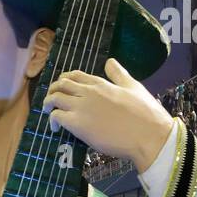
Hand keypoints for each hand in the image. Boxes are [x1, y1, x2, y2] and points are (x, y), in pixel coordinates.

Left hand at [43, 59, 173, 171]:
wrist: (148, 135)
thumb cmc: (145, 114)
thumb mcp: (134, 87)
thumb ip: (119, 75)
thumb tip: (110, 61)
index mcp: (102, 83)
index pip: (75, 75)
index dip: (65, 80)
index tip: (62, 88)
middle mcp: (89, 92)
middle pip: (61, 84)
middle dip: (53, 90)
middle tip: (51, 101)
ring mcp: (81, 107)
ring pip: (54, 98)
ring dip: (48, 104)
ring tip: (48, 112)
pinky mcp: (77, 124)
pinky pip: (56, 116)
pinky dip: (52, 120)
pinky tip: (55, 127)